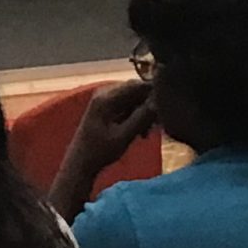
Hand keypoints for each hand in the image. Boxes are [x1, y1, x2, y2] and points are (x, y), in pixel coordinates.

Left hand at [51, 80, 155, 217]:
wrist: (81, 162)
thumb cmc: (100, 152)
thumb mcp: (123, 137)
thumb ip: (141, 118)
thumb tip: (158, 102)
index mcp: (106, 98)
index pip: (137, 85)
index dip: (154, 93)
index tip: (166, 109)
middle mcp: (104, 93)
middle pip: (136, 90)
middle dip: (149, 105)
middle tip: (156, 125)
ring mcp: (105, 99)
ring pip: (134, 98)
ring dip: (144, 113)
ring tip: (146, 133)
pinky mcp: (107, 107)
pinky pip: (128, 105)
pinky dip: (136, 116)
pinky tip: (141, 133)